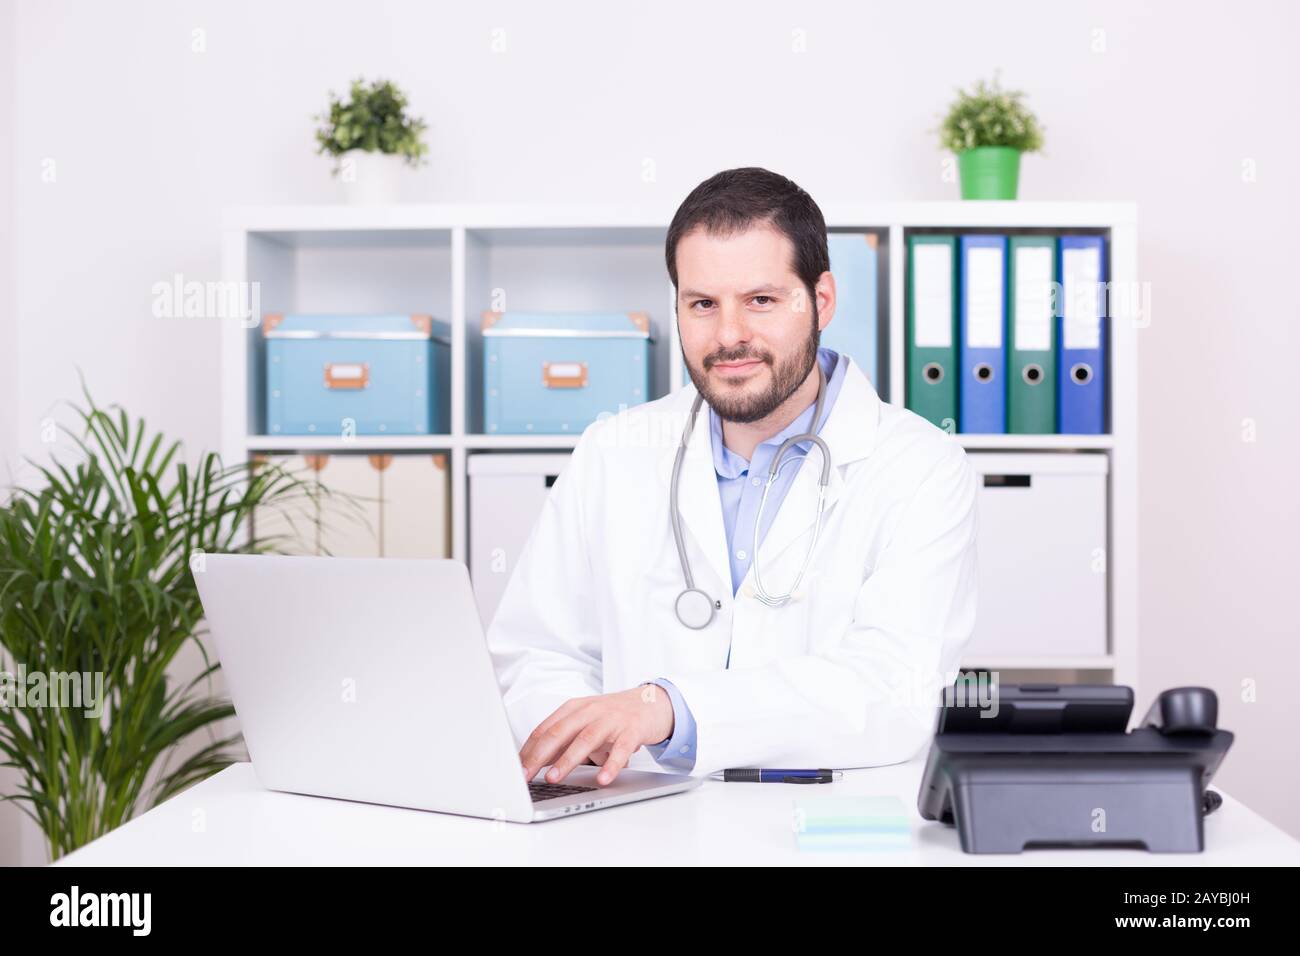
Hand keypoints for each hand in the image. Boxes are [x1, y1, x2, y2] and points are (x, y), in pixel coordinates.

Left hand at [520, 683, 674, 785]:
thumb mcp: (585, 720)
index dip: (528, 749)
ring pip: (585, 740)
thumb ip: (564, 738)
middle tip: (526, 775)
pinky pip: (620, 749)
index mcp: (574, 708)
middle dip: (539, 756)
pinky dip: (610, 765)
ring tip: (553, 778)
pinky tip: (602, 779)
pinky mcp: (631, 730)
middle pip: (559, 733)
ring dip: (567, 761)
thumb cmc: (613, 715)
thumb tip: (536, 762)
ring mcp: (611, 720)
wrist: (652, 702)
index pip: (544, 729)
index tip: (516, 769)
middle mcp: (590, 711)